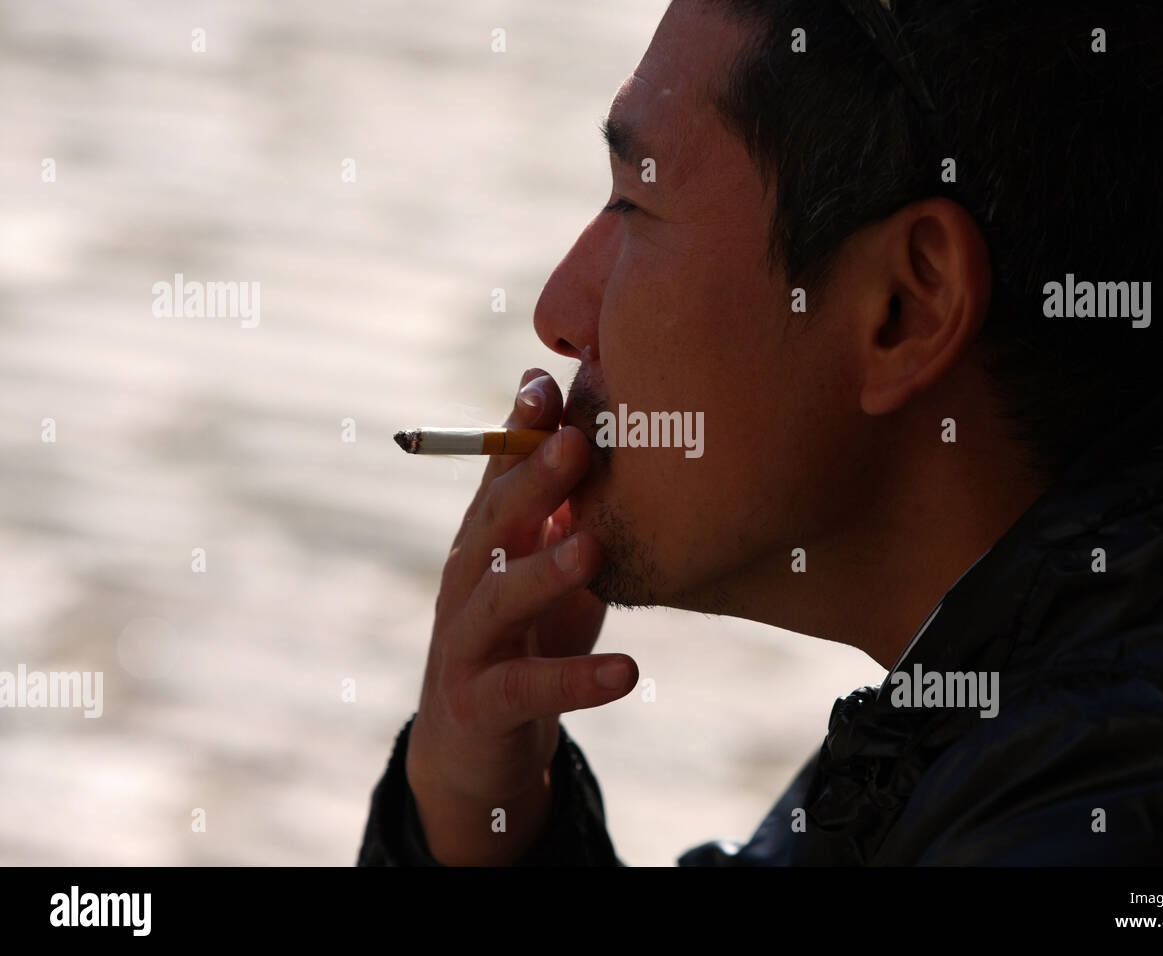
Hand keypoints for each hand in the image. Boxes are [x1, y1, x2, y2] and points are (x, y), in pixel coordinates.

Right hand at [405, 368, 637, 864]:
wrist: (478, 748)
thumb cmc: (528, 640)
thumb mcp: (550, 572)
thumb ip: (572, 513)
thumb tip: (604, 436)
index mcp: (487, 540)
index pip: (498, 475)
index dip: (519, 430)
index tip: (548, 385)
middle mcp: (467, 581)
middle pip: (493, 523)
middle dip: (531, 481)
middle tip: (576, 444)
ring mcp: (466, 643)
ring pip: (498, 600)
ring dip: (543, 571)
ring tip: (592, 549)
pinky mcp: (479, 704)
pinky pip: (528, 688)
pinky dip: (577, 680)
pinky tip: (628, 671)